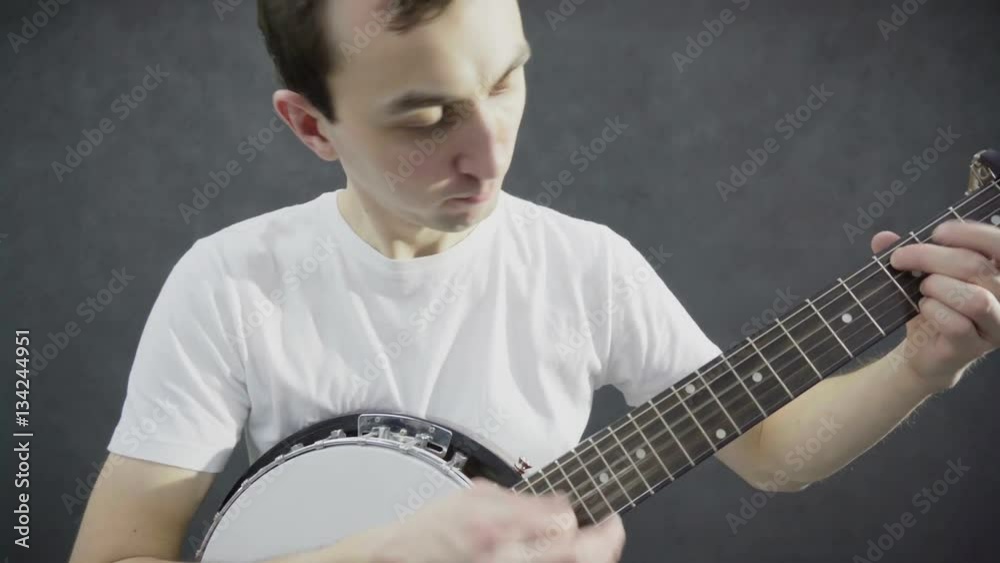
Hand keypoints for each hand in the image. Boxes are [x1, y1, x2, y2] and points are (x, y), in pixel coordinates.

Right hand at [370, 477, 625, 562]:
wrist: (401, 557)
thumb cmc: (435, 528)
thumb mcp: (476, 496)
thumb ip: (522, 501)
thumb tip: (562, 505)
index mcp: (498, 527)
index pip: (562, 525)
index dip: (593, 521)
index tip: (606, 514)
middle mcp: (507, 556)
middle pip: (575, 557)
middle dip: (605, 544)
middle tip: (612, 530)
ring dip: (591, 558)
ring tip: (598, 545)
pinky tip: (571, 557)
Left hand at [872, 220, 999, 391]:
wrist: (922, 349)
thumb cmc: (931, 304)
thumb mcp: (919, 273)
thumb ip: (907, 252)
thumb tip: (883, 238)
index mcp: (998, 272)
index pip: (998, 244)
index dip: (970, 233)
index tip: (937, 233)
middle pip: (978, 267)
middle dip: (931, 257)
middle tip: (901, 258)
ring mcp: (994, 326)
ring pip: (975, 299)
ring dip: (937, 287)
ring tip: (922, 288)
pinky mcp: (973, 347)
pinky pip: (957, 325)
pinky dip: (933, 311)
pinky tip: (924, 308)